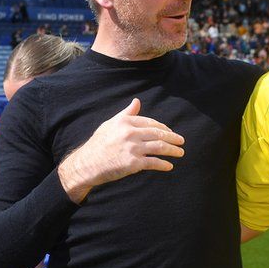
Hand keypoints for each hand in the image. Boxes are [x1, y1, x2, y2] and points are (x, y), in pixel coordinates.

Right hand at [57, 98, 183, 202]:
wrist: (87, 164)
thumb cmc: (98, 144)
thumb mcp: (110, 124)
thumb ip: (126, 114)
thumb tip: (137, 101)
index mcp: (125, 122)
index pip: (151, 122)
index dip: (163, 127)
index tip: (170, 132)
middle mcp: (130, 133)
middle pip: (158, 134)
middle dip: (172, 138)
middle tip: (181, 141)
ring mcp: (132, 148)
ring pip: (159, 147)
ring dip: (173, 150)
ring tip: (180, 153)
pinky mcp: (133, 163)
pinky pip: (153, 163)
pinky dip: (163, 165)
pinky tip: (169, 166)